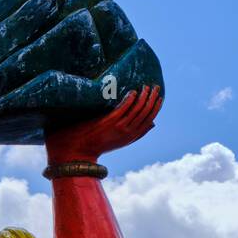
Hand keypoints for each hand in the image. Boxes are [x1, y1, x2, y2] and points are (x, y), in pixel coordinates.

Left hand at [45, 85, 161, 164]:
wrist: (78, 151)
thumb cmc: (96, 143)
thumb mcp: (119, 139)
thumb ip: (134, 132)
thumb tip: (152, 125)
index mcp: (130, 137)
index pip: (148, 122)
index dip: (155, 109)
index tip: (159, 98)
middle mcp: (127, 133)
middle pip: (145, 115)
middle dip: (152, 100)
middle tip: (156, 88)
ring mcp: (119, 128)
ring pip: (137, 111)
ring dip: (143, 97)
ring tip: (146, 86)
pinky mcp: (110, 123)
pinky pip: (123, 109)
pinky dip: (129, 100)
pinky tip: (132, 91)